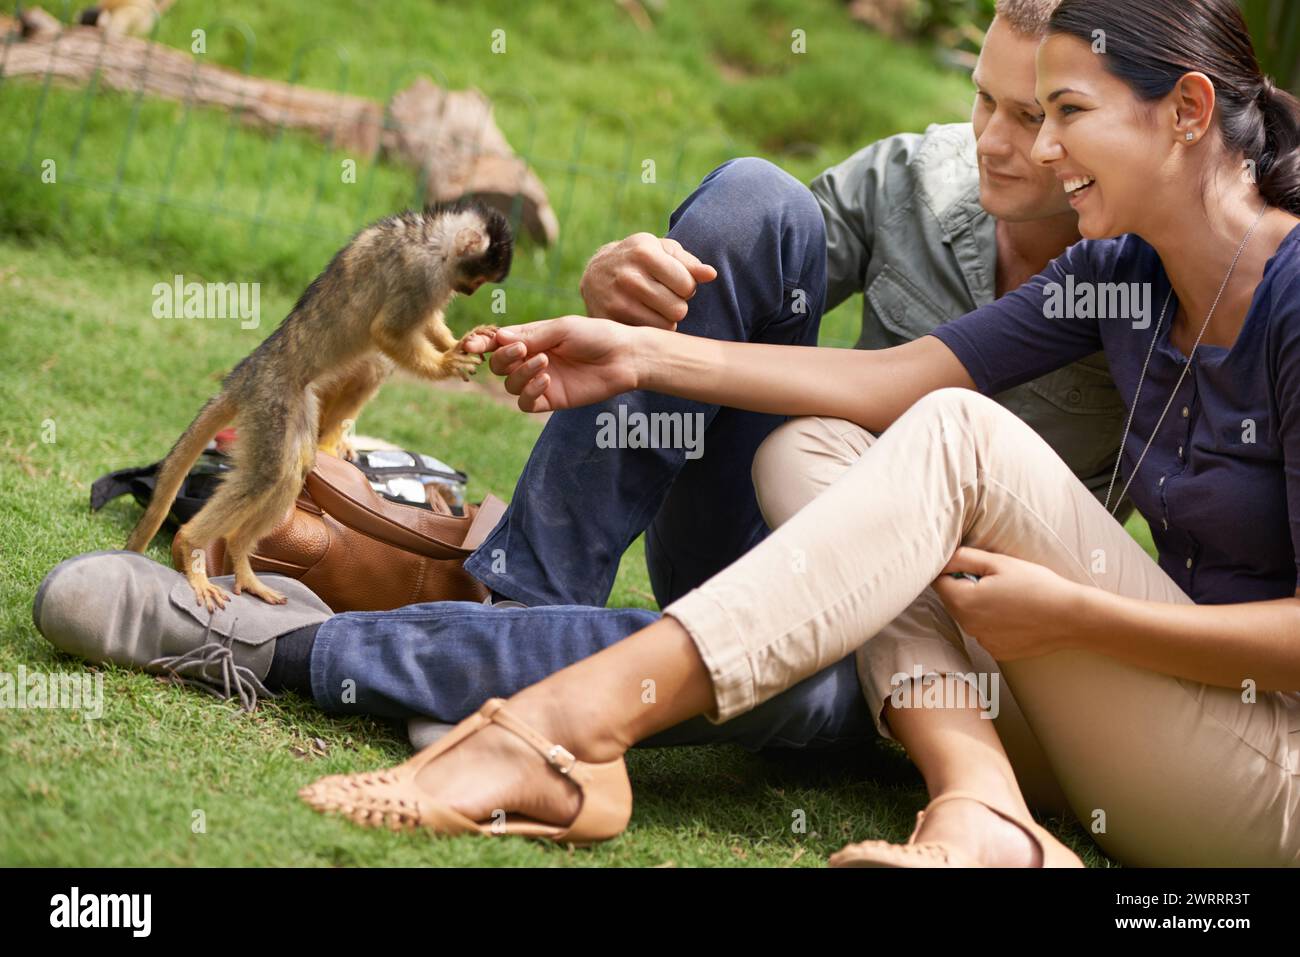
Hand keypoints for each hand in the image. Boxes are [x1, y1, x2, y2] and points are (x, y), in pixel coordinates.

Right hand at [475, 316, 640, 412]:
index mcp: (531, 338)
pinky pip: (525, 403)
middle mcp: (532, 359)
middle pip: (498, 366)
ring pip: (510, 385)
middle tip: (522, 350)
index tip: (472, 345)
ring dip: (520, 374)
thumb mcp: (562, 328)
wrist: (624, 357)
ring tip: (544, 363)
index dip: (482, 344)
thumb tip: (498, 338)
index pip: (498, 343)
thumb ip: (531, 335)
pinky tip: (546, 380)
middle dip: (503, 358)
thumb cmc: (596, 335)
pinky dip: (529, 392)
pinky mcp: (551, 399)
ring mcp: (540, 381)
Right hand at [579, 233, 716, 328]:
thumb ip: (690, 263)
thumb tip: (711, 274)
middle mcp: (628, 277)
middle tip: (664, 296)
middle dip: (677, 304)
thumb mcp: (663, 251)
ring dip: (666, 319)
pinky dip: (650, 329)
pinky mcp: (610, 320)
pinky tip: (641, 315)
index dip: (686, 286)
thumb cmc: (639, 258)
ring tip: (653, 305)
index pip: (687, 285)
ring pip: (666, 326)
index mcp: (644, 253)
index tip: (674, 282)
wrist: (597, 272)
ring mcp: (616, 301)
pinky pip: (649, 336)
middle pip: (678, 309)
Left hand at [930, 547, 1083, 660]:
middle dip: (964, 587)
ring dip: (978, 605)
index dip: (951, 570)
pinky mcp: (997, 651)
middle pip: (952, 600)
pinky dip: (993, 622)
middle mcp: (967, 626)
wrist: (1070, 617)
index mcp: (963, 601)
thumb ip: (963, 558)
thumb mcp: (998, 562)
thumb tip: (941, 557)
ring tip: (1008, 596)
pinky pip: (985, 632)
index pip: (937, 581)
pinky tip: (1015, 614)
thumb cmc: (1036, 585)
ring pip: (969, 617)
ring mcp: (982, 641)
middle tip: (995, 578)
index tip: (972, 565)